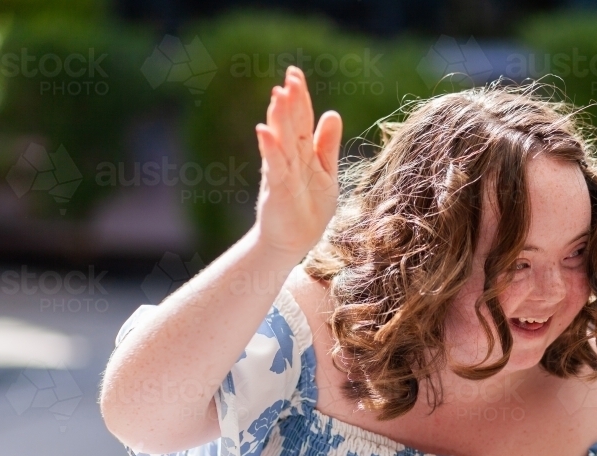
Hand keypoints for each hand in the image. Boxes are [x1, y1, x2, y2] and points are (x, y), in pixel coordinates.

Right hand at [253, 65, 342, 257]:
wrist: (293, 241)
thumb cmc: (308, 207)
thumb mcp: (325, 172)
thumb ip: (327, 145)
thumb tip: (332, 113)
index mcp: (302, 152)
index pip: (301, 119)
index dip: (300, 98)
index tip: (295, 73)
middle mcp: (290, 158)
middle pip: (291, 125)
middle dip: (290, 101)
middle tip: (290, 75)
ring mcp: (282, 172)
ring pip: (281, 140)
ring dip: (279, 118)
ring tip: (278, 94)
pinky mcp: (277, 189)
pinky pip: (274, 166)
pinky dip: (270, 149)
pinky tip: (264, 131)